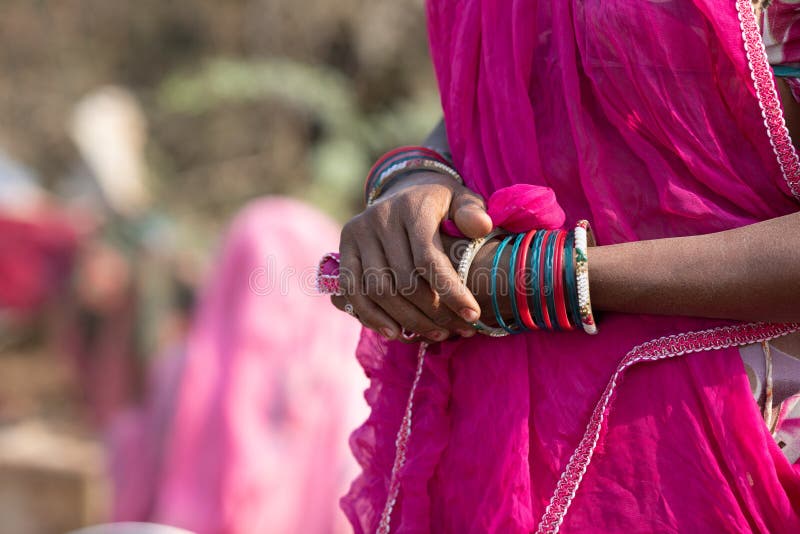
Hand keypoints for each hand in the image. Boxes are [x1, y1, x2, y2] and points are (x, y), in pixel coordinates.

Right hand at [332, 171, 492, 341]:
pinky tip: (395, 332)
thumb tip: (482, 226)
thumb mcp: (463, 201)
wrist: (405, 190)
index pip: (428, 259)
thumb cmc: (442, 205)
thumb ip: (473, 214)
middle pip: (405, 281)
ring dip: (407, 320)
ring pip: (379, 290)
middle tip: (458, 330)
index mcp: (412, 206)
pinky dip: (372, 316)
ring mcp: (359, 232)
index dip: (451, 292)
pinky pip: (353, 290)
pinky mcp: (344, 247)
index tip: (473, 315)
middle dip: (434, 313)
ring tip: (435, 334)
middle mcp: (381, 217)